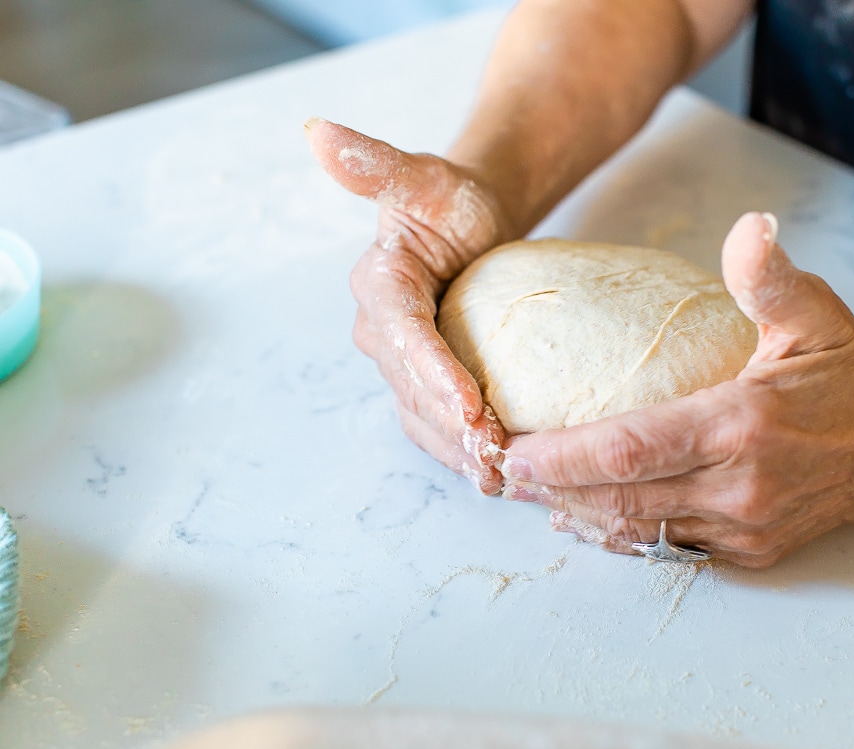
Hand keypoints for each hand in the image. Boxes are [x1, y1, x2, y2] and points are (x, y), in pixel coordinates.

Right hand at [306, 119, 514, 493]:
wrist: (469, 224)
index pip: (403, 337)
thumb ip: (375, 163)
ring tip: (500, 475)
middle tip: (497, 456)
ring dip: (458, 450)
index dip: (434, 374)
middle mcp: (380, 333)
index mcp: (379, 287)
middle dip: (452, 426)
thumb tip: (317, 132)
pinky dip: (461, 450)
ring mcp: (399, 364)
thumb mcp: (421, 176)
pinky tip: (495, 473)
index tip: (471, 407)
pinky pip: (435, 425)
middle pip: (414, 389)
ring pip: (423, 418)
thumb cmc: (452, 201)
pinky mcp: (420, 384)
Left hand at [500, 212, 853, 566]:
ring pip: (643, 533)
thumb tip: (749, 227)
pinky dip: (629, 535)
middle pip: (620, 500)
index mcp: (742, 423)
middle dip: (552, 491)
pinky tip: (592, 519)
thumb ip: (769, 275)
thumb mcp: (816, 313)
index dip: (559, 458)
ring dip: (582, 516)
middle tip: (498, 472)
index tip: (510, 450)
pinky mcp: (757, 548)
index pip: (628, 450)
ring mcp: (748, 525)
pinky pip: (676, 549)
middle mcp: (739, 485)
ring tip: (532, 495)